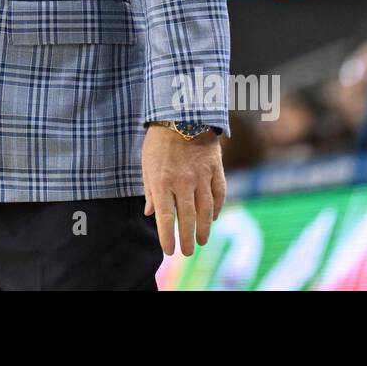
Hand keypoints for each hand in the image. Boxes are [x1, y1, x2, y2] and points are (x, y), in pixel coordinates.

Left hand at [141, 124, 225, 256]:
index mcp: (162, 181)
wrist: (181, 114)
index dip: (167, 236)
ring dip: (204, 228)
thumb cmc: (159, 141)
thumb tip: (151, 214)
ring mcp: (202, 175)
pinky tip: (213, 218)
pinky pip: (219, 194)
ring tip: (201, 240)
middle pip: (188, 218)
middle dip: (188, 239)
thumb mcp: (147, 164)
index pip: (166, 217)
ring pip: (206, 210)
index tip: (169, 251)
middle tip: (188, 252)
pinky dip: (217, 209)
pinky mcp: (215, 169)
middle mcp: (183, 181)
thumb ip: (150, 190)